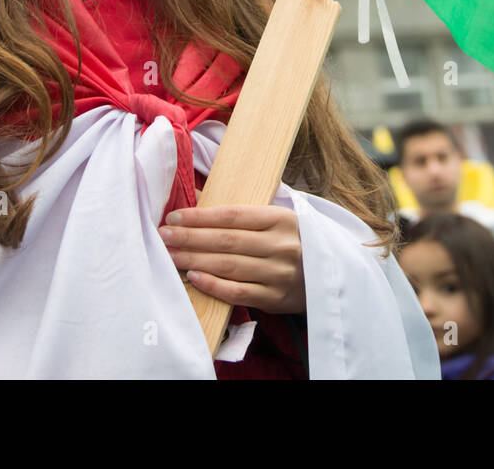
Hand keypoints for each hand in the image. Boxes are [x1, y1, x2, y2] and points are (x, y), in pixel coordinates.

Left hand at [159, 203, 305, 314]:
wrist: (330, 277)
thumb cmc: (293, 243)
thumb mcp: (276, 221)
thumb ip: (240, 212)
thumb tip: (197, 194)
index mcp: (281, 219)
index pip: (233, 215)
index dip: (201, 216)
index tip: (174, 217)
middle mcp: (282, 245)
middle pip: (227, 241)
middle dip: (191, 237)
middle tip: (163, 236)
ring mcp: (279, 274)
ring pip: (230, 266)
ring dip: (195, 259)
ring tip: (171, 255)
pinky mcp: (276, 298)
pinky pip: (239, 292)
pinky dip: (214, 285)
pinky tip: (194, 277)